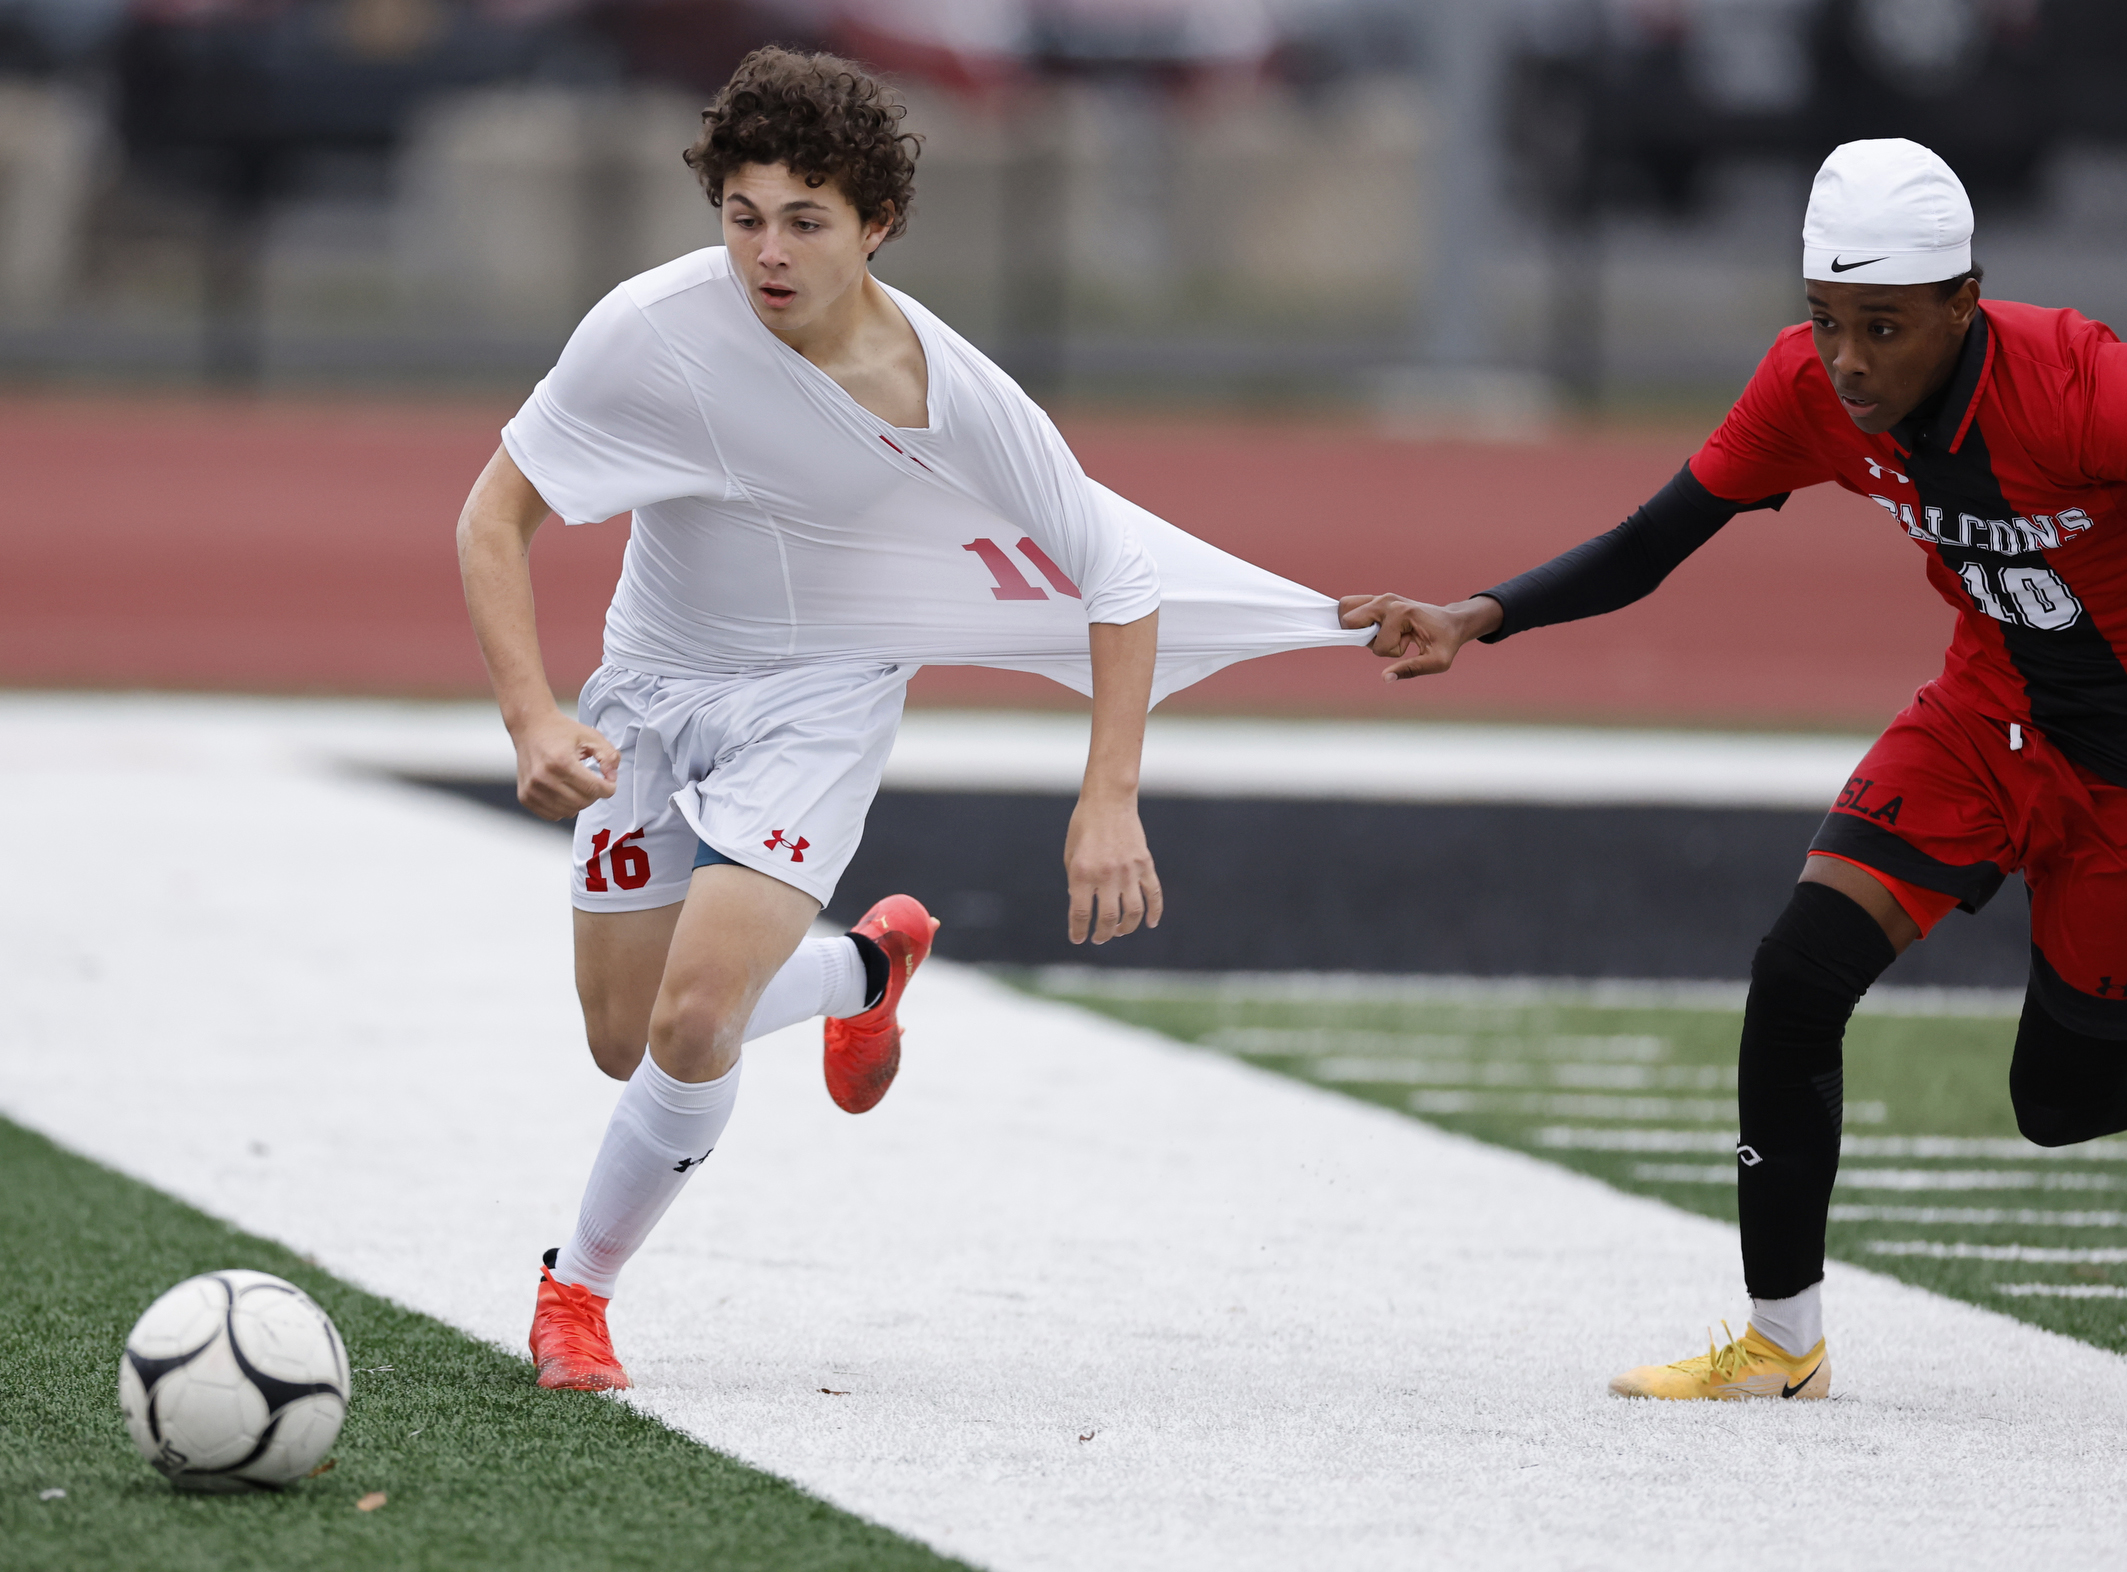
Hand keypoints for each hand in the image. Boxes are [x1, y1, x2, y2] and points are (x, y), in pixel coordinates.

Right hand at [512, 708, 619, 819]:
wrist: (530, 727)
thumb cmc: (559, 731)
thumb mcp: (591, 736)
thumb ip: (609, 756)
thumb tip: (612, 777)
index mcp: (561, 761)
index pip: (594, 788)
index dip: (609, 788)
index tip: (610, 784)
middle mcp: (543, 777)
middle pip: (583, 801)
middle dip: (595, 794)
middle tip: (593, 782)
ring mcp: (532, 789)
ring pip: (569, 811)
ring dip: (579, 802)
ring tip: (577, 785)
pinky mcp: (525, 797)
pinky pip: (553, 815)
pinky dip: (564, 807)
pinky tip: (564, 792)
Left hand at [1064, 792, 1161, 944]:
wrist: (1108, 801)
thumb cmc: (1084, 827)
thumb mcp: (1071, 855)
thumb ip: (1076, 883)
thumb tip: (1083, 908)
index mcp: (1082, 872)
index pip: (1081, 913)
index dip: (1079, 930)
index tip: (1079, 938)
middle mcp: (1106, 875)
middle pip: (1108, 918)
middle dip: (1103, 934)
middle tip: (1099, 938)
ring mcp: (1128, 870)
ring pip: (1133, 911)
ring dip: (1126, 927)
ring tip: (1119, 931)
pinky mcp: (1145, 864)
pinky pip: (1153, 894)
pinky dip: (1154, 912)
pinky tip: (1150, 923)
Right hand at [1338, 593, 1502, 680]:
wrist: (1451, 622)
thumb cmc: (1445, 642)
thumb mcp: (1437, 661)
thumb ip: (1410, 670)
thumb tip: (1385, 678)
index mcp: (1401, 613)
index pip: (1378, 645)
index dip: (1392, 652)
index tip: (1409, 644)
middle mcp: (1387, 600)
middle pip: (1350, 621)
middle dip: (1368, 639)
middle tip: (1391, 638)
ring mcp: (1381, 597)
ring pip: (1347, 612)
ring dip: (1361, 629)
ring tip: (1385, 631)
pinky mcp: (1378, 598)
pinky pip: (1351, 607)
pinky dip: (1358, 621)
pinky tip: (1377, 626)